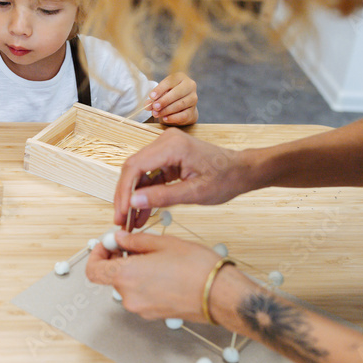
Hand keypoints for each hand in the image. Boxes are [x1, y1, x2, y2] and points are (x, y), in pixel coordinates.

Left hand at [85, 231, 222, 320]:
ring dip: (134, 270)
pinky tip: (164, 271)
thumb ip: (134, 241)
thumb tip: (119, 239)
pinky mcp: (154, 314)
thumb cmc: (196, 268)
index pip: (93, 270)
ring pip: (128, 285)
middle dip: (120, 259)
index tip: (108, 245)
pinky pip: (141, 295)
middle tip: (135, 245)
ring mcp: (141, 308)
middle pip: (112, 276)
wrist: (220, 295)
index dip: (97, 255)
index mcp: (126, 276)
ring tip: (156, 257)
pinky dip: (145, 282)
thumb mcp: (163, 243)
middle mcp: (129, 296)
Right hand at [114, 129, 250, 229]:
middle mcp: (165, 142)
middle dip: (125, 196)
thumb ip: (162, 197)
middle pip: (133, 169)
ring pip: (138, 174)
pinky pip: (149, 176)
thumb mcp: (195, 193)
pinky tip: (142, 213)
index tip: (121, 212)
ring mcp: (165, 148)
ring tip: (130, 221)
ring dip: (133, 197)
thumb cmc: (225, 178)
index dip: (124, 191)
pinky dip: (145, 194)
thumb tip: (134, 202)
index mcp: (172, 146)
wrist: (242, 171)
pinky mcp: (167, 158)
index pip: (136, 167)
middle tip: (121, 220)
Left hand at [147, 72, 197, 124]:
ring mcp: (193, 98)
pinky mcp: (193, 111)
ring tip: (156, 114)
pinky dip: (173, 117)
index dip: (160, 89)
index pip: (170, 81)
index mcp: (181, 77)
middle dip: (164, 101)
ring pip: (180, 104)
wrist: (182, 106)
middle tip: (154, 107)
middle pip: (177, 93)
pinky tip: (165, 118)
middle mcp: (190, 86)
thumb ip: (154, 98)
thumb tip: (147, 105)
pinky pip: (183, 115)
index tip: (151, 96)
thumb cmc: (169, 96)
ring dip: (166, 110)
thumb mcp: (161, 93)